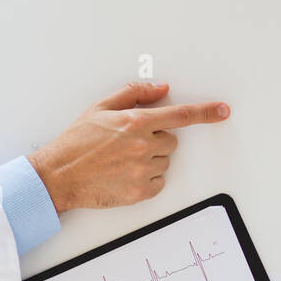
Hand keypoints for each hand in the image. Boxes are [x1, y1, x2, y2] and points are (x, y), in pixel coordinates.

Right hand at [28, 82, 230, 212]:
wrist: (58, 175)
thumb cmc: (76, 142)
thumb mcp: (100, 107)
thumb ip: (134, 94)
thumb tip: (160, 88)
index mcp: (135, 122)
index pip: (180, 115)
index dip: (205, 112)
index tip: (222, 110)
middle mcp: (142, 145)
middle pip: (172, 141)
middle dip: (156, 139)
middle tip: (128, 143)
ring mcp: (142, 170)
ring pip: (164, 161)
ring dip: (150, 159)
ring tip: (121, 160)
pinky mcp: (140, 191)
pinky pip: (158, 182)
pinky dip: (146, 179)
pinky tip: (124, 174)